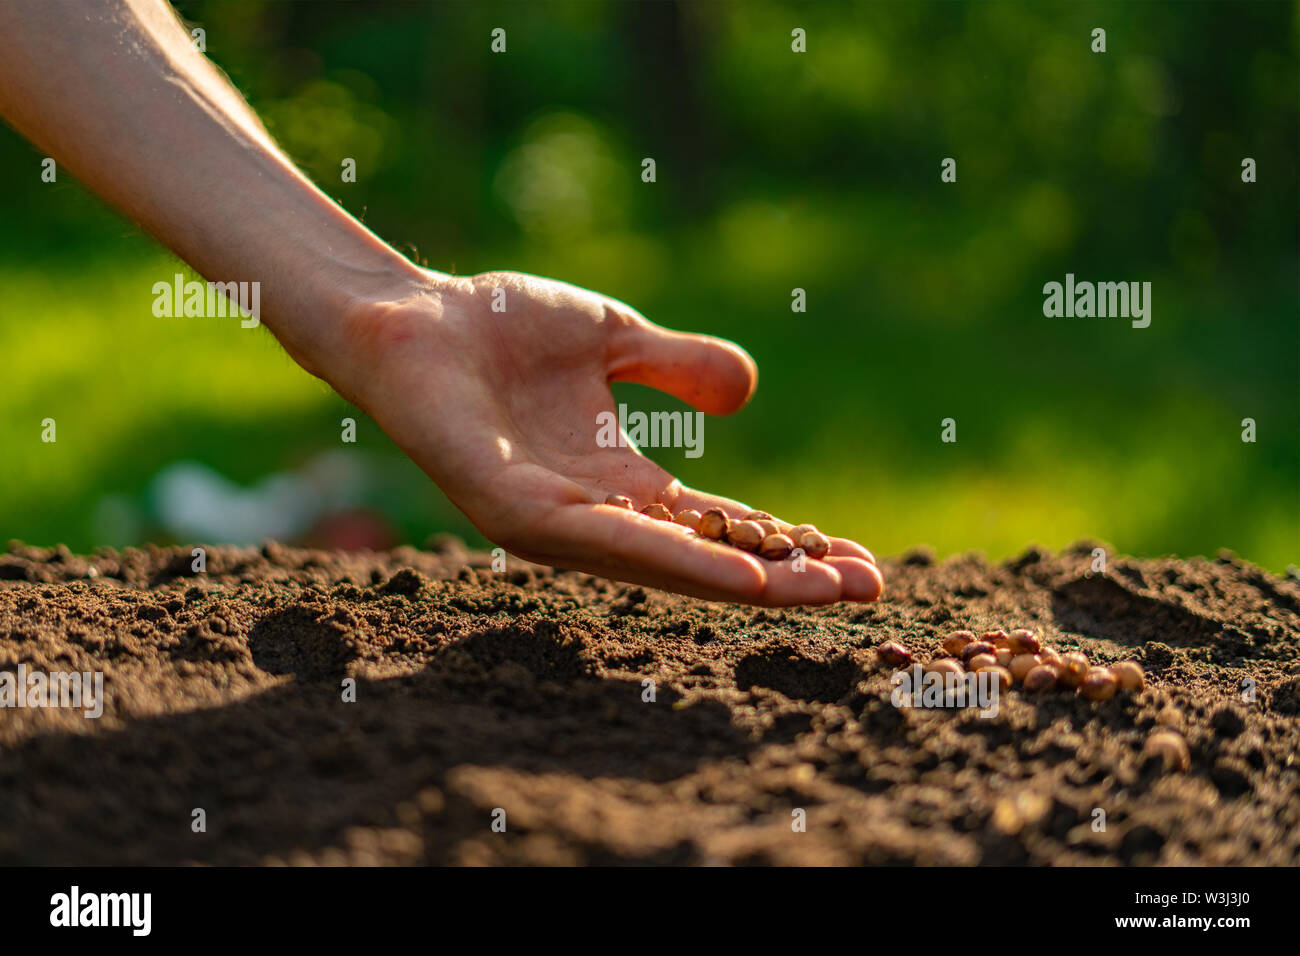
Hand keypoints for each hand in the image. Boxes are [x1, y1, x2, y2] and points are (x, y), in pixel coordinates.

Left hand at [333, 270, 883, 605]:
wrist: (414, 315)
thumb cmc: (503, 327)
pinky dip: (679, 563)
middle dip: (788, 579)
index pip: (722, 529)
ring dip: (751, 583)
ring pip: (668, 565)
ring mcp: (558, 523)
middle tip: (869, 589)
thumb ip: (679, 365)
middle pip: (708, 560)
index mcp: (624, 485)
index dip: (789, 546)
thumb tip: (746, 392)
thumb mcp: (616, 338)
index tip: (858, 560)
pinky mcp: (516, 513)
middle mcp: (597, 516)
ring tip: (824, 592)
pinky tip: (740, 576)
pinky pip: (608, 543)